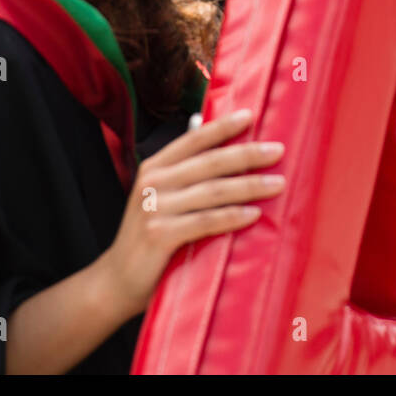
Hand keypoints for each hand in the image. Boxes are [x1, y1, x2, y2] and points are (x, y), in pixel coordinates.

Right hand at [100, 109, 284, 316]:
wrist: (117, 279)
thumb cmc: (151, 235)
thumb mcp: (161, 198)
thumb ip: (186, 176)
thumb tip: (230, 153)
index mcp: (154, 167)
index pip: (193, 139)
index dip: (222, 126)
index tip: (250, 115)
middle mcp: (153, 182)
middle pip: (209, 162)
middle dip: (247, 154)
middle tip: (278, 151)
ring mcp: (155, 208)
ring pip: (213, 191)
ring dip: (249, 186)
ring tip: (278, 183)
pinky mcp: (160, 234)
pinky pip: (206, 221)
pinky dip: (233, 217)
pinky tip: (254, 214)